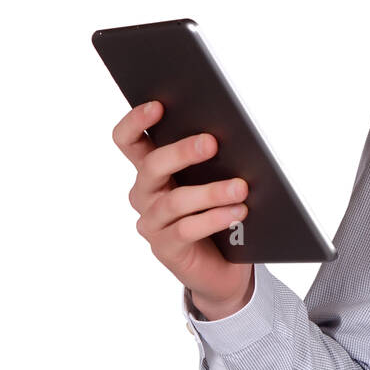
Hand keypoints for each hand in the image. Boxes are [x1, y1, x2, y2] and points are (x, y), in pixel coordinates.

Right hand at [114, 100, 253, 317]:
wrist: (224, 264)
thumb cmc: (218, 209)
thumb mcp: (215, 177)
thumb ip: (211, 158)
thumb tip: (230, 133)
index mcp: (152, 168)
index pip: (129, 140)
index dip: (136, 121)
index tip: (158, 105)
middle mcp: (145, 193)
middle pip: (152, 165)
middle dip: (182, 151)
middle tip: (211, 143)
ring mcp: (152, 222)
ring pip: (175, 201)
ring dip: (211, 192)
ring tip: (241, 187)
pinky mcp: (166, 248)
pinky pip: (187, 229)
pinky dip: (215, 218)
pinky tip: (238, 212)